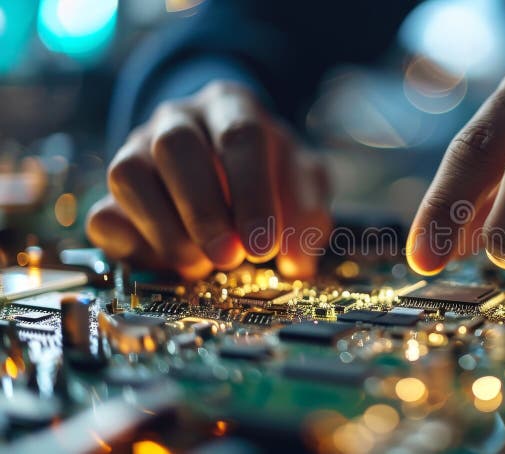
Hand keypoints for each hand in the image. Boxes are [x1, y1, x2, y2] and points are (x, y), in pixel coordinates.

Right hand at [87, 81, 330, 278]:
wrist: (226, 164)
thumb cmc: (269, 172)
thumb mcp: (302, 182)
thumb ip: (306, 215)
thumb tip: (297, 262)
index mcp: (230, 105)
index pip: (239, 136)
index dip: (251, 194)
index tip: (263, 247)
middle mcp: (177, 119)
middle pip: (174, 147)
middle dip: (203, 211)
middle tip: (229, 257)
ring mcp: (135, 150)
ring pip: (129, 177)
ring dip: (167, 231)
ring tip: (201, 265)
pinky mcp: (112, 194)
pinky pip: (103, 217)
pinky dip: (134, 246)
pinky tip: (169, 263)